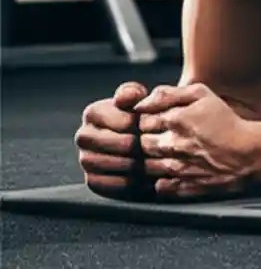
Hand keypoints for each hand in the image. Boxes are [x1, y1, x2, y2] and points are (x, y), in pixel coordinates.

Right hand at [76, 82, 148, 198]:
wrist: (159, 148)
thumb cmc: (151, 119)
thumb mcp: (145, 101)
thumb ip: (133, 93)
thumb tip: (126, 96)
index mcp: (94, 113)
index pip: (97, 114)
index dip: (122, 120)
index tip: (142, 125)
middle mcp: (85, 135)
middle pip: (91, 139)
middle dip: (122, 143)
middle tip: (145, 146)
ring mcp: (87, 158)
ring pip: (93, 162)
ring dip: (122, 162)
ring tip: (145, 161)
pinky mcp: (94, 180)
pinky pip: (99, 183)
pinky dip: (121, 182)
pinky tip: (140, 177)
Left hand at [135, 83, 260, 199]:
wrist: (250, 153)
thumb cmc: (229, 123)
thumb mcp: (202, 94)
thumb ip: (167, 93)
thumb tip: (140, 104)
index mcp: (173, 121)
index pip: (141, 121)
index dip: (150, 120)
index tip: (162, 120)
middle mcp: (170, 145)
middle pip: (142, 143)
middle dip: (151, 139)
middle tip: (169, 136)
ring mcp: (175, 168)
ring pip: (147, 166)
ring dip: (156, 159)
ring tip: (174, 153)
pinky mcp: (183, 186)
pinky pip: (160, 186)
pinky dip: (164, 180)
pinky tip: (177, 170)